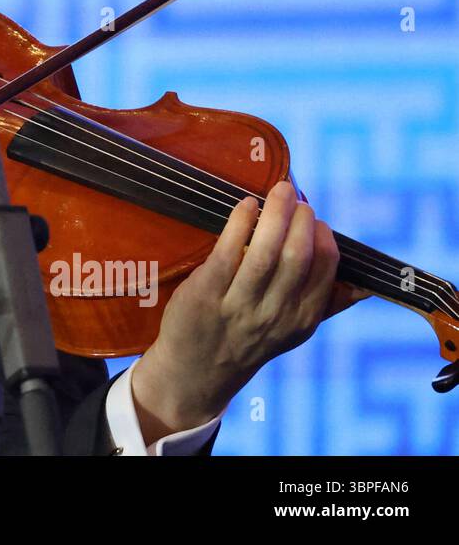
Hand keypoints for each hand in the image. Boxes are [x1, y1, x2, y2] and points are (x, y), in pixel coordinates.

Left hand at [130, 180, 369, 443]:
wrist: (195, 372)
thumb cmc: (247, 339)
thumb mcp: (292, 331)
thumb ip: (325, 306)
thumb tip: (365, 285)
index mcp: (302, 319)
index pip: (326, 270)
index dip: (324, 237)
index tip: (315, 219)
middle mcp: (275, 314)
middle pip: (297, 256)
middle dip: (300, 219)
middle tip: (295, 196)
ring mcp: (239, 305)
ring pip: (265, 252)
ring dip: (275, 214)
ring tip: (279, 190)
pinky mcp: (206, 294)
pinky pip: (228, 251)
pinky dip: (241, 223)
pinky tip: (247, 205)